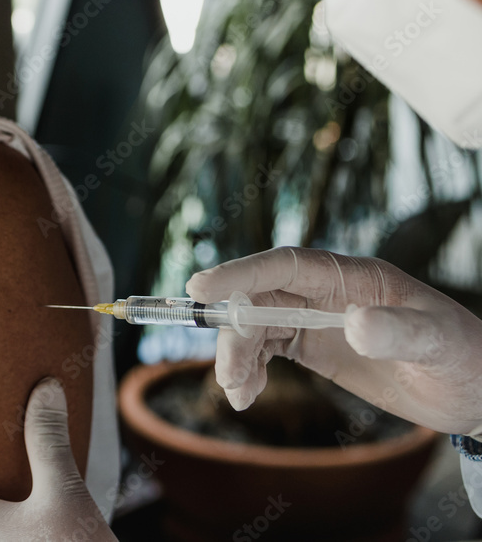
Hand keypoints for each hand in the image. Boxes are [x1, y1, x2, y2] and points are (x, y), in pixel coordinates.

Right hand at [186, 246, 481, 435]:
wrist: (472, 393)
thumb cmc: (466, 361)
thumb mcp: (440, 345)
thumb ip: (400, 332)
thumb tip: (354, 323)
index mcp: (355, 277)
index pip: (286, 264)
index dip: (241, 273)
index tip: (203, 287)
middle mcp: (328, 292)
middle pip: (260, 298)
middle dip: (236, 332)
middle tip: (229, 373)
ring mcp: (316, 318)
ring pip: (255, 325)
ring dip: (236, 356)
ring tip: (239, 394)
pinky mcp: (312, 345)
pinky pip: (263, 348)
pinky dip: (247, 370)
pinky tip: (247, 395)